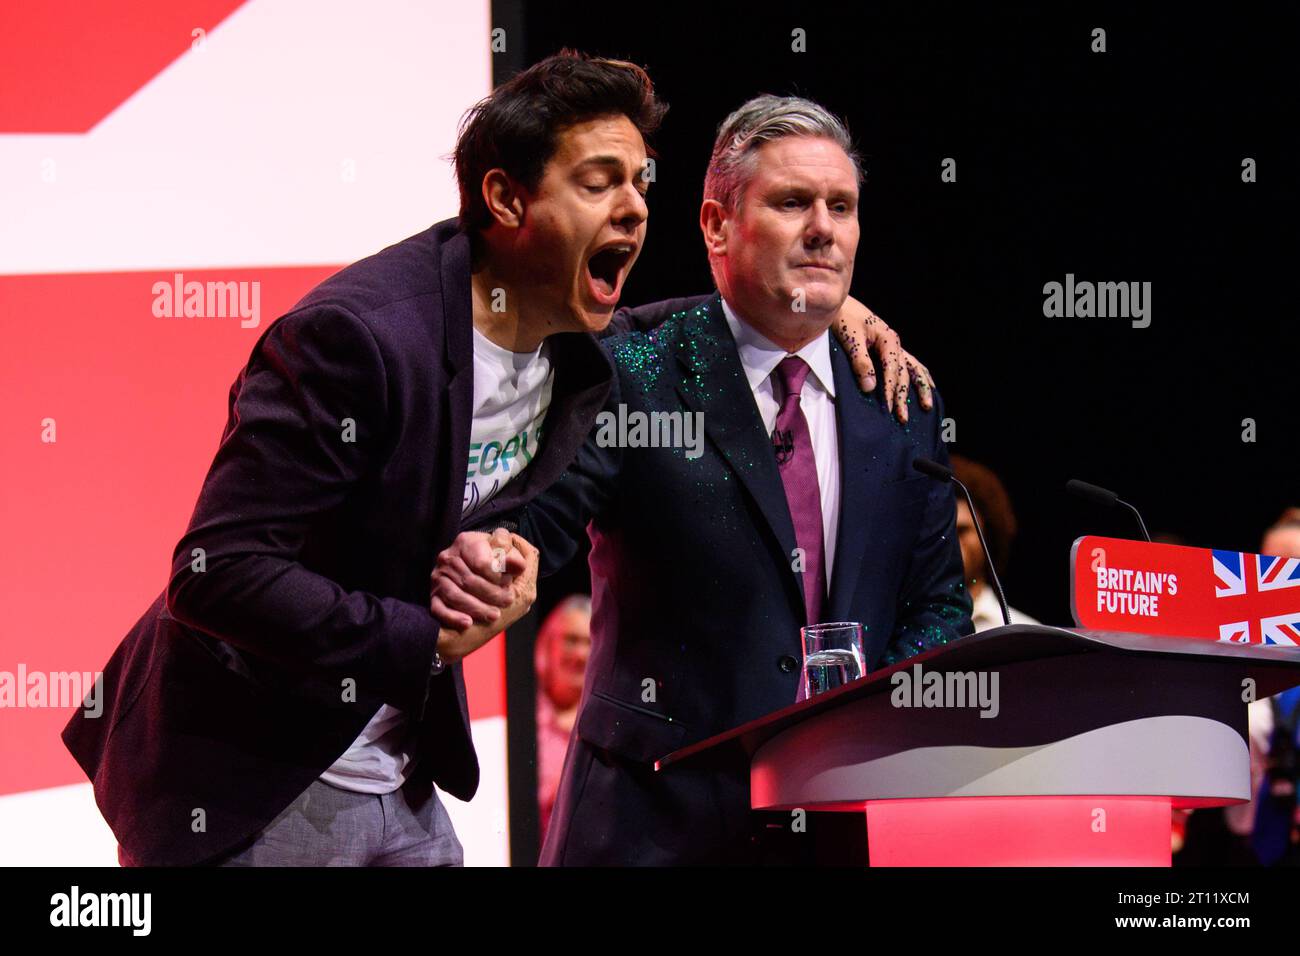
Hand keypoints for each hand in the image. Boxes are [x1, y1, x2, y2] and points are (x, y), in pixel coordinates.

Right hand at [434, 533, 538, 664]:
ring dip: (477, 608)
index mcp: (466, 542)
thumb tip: (518, 565)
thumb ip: (514, 557)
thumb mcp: (505, 554)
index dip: (499, 576)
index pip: (482, 563)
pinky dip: (453, 617)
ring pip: (456, 596)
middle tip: (508, 601)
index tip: (511, 583)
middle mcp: (448, 558)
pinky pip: (439, 609)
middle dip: (492, 594)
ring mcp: (438, 578)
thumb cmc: (493, 562)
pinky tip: (467, 623)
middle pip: (470, 581)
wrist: (473, 573)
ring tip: (495, 615)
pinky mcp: (433, 596)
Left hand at [832, 297, 935, 423]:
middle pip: (903, 374)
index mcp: (888, 339)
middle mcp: (895, 344)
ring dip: (918, 389)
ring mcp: (893, 347)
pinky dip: (919, 375)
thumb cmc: (843, 318)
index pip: (892, 370)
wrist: (839, 305)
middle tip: (903, 418)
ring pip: (912, 370)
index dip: (891, 390)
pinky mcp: (888, 349)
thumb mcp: (850, 338)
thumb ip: (860, 362)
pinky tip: (927, 385)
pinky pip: (909, 364)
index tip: (888, 408)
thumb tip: (870, 387)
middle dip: (903, 396)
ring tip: (927, 406)